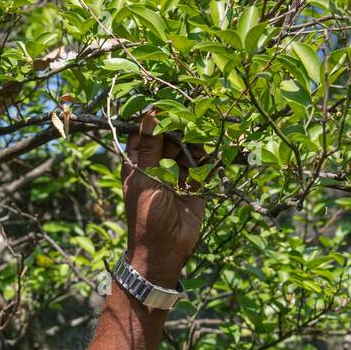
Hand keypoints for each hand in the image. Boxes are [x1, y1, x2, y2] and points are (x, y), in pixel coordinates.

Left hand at [122, 111, 206, 287]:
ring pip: (188, 148)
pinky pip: (204, 164)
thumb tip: (152, 113)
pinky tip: (212, 149)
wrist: (164, 249)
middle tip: (193, 111)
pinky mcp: (196, 184)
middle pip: (170, 136)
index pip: (145, 132)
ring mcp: (177, 173)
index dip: (155, 117)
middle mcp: (157, 165)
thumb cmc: (146, 213)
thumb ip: (151, 146)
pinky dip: (209, 156)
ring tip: (204, 129)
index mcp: (138, 162)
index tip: (168, 100)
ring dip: (196, 139)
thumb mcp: (145, 177)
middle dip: (180, 125)